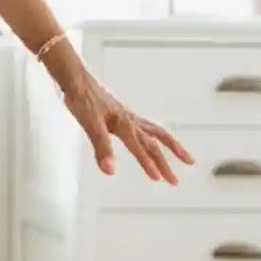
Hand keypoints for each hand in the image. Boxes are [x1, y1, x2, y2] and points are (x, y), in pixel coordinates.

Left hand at [61, 69, 193, 183]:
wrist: (76, 80)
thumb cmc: (82, 99)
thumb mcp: (90, 124)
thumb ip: (102, 148)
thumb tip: (109, 170)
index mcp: (124, 124)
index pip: (140, 147)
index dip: (148, 163)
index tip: (158, 178)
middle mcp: (129, 120)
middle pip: (152, 144)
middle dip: (164, 163)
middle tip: (174, 180)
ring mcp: (127, 117)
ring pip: (156, 133)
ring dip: (171, 146)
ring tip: (184, 156)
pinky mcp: (122, 114)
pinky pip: (146, 127)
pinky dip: (156, 135)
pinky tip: (152, 140)